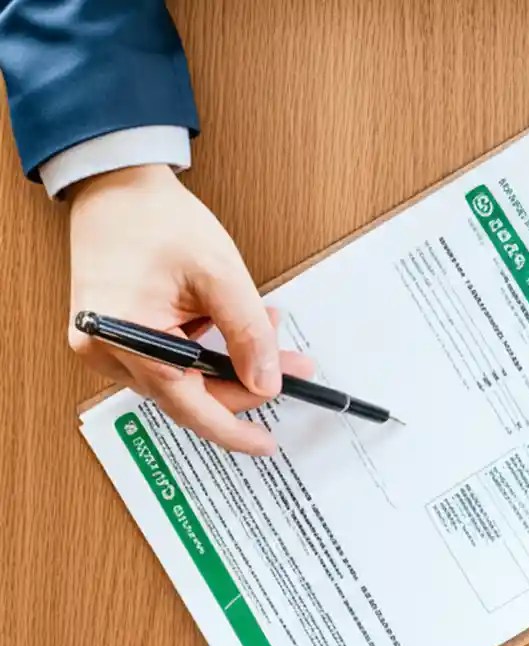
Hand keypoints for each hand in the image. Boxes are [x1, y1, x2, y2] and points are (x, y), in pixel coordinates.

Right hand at [67, 165, 312, 454]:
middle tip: (291, 368)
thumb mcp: (220, 275)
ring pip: (179, 378)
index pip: (189, 405)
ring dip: (224, 359)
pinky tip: (222, 319)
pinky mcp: (111, 335)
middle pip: (187, 393)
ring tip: (261, 322)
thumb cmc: (158, 220)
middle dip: (242, 381)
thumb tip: (267, 382)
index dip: (233, 427)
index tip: (266, 442)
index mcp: (123, 337)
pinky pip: (165, 359)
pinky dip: (201, 347)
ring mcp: (102, 344)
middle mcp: (103, 350)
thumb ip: (248, 334)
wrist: (117, 186)